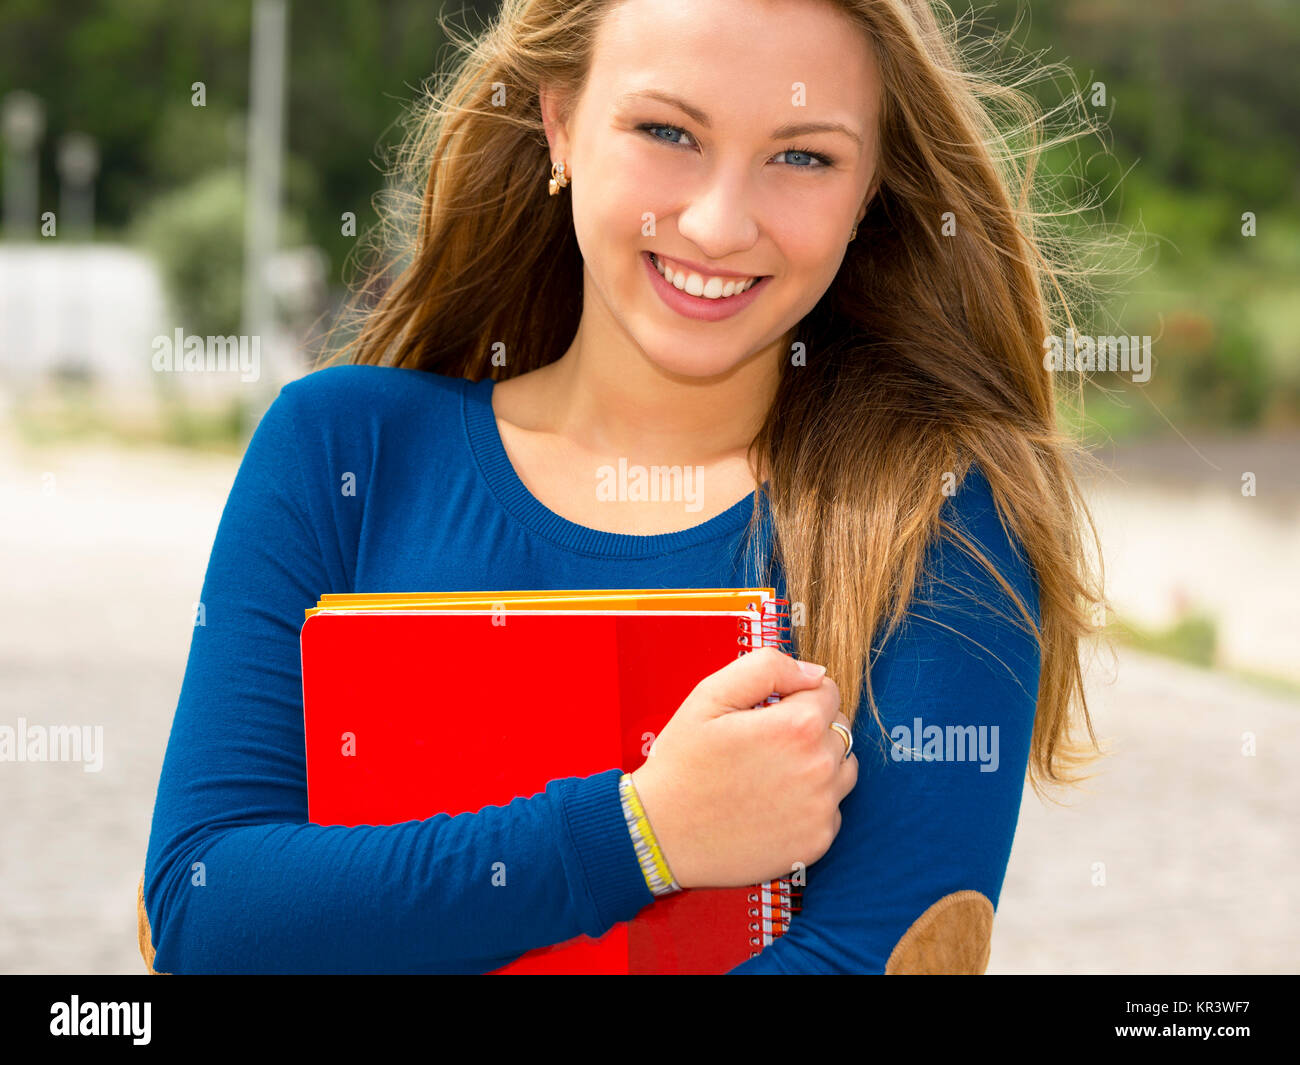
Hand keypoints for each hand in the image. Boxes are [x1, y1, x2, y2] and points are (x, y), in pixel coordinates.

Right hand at [631, 646, 857, 887]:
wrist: (662, 833)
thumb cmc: (683, 762)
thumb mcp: (710, 695)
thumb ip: (767, 668)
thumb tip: (815, 672)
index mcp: (797, 727)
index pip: (827, 691)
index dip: (796, 695)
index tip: (768, 711)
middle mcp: (819, 768)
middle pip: (839, 729)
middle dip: (809, 728)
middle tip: (764, 744)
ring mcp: (821, 809)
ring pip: (843, 768)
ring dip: (818, 763)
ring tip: (772, 772)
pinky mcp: (817, 841)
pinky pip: (832, 808)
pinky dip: (811, 802)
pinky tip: (773, 803)